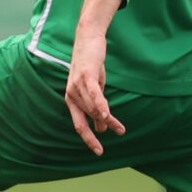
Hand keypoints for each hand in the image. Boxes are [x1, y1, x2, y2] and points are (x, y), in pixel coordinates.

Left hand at [62, 30, 122, 155]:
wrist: (88, 40)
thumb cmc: (91, 65)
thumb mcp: (94, 88)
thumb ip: (95, 106)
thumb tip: (101, 126)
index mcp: (71, 99)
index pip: (79, 125)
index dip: (89, 139)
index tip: (99, 151)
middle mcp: (71, 94)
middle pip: (90, 116)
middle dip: (105, 126)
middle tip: (120, 132)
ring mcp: (77, 85)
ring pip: (94, 108)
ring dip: (108, 119)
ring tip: (120, 128)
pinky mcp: (85, 75)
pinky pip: (94, 95)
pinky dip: (100, 106)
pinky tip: (107, 115)